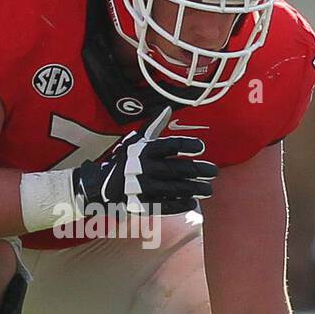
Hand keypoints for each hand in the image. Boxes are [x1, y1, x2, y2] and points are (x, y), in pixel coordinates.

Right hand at [71, 108, 217, 215]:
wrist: (101, 186)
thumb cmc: (123, 161)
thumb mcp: (135, 141)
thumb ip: (154, 126)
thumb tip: (167, 108)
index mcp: (142, 150)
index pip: (169, 145)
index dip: (187, 145)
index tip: (202, 147)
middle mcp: (142, 168)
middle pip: (176, 169)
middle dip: (198, 170)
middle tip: (213, 171)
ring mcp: (141, 188)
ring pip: (174, 188)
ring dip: (194, 189)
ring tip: (208, 189)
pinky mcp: (140, 204)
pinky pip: (165, 205)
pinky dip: (180, 204)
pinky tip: (192, 202)